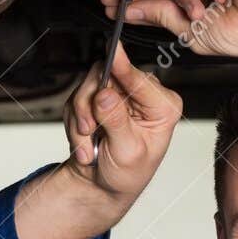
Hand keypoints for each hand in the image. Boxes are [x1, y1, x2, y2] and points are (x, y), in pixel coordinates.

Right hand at [18, 42, 182, 238]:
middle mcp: (142, 94)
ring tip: (88, 144)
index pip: (139, 80)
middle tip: (88, 130)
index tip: (113, 51)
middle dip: (90, 106)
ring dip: (81, 119)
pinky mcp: (98, 97)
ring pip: (88, 87)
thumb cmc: (126, 174)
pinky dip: (74, 123)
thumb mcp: (127, 153)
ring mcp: (119, 94)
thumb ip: (117, 122)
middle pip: (107, 76)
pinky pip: (76, 99)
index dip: (122, 66)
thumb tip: (105, 95)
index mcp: (162, 106)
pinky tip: (85, 141)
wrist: (103, 187)